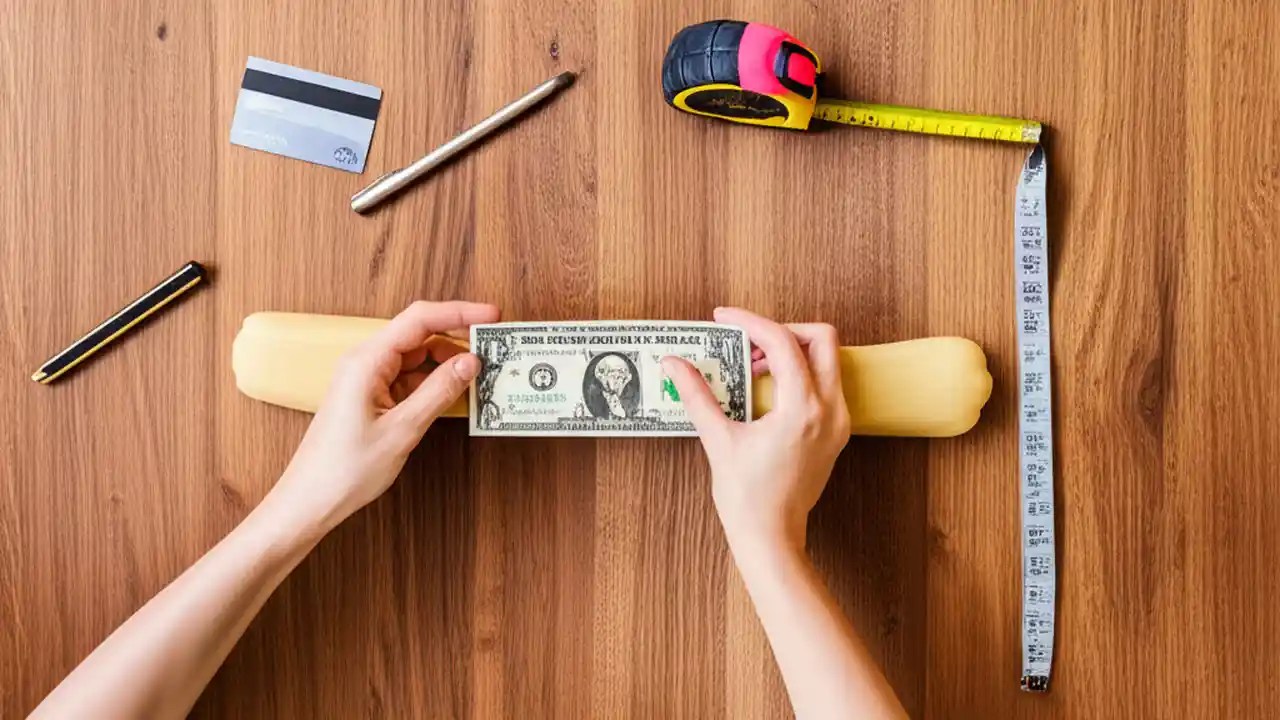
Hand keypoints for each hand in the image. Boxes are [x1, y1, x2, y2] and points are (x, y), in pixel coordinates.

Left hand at [270, 301, 499, 530]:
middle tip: (494, 347)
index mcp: (367, 361)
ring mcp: (368, 379)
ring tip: (480, 373)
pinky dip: (435, 382)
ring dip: (449, 363)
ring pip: (418, 358)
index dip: (459, 313)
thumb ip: (438, 392)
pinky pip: (410, 379)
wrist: (310, 500)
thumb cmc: (344, 469)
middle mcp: (366, 363)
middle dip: (458, 337)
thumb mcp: (402, 429)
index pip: (420, 319)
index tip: (492, 315)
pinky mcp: (372, 397)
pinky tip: (457, 392)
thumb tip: (470, 363)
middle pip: (421, 335)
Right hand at [662, 308, 850, 551]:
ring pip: (827, 360)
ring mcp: (838, 422)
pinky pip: (825, 384)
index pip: (782, 342)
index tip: (723, 317)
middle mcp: (829, 411)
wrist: (772, 537)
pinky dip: (799, 373)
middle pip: (820, 339)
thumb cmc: (747, 498)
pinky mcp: (836, 432)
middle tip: (747, 340)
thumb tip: (673, 363)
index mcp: (802, 410)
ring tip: (752, 365)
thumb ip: (697, 395)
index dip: (750, 321)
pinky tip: (767, 388)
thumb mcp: (718, 440)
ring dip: (791, 351)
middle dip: (782, 330)